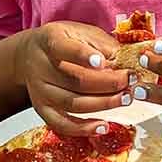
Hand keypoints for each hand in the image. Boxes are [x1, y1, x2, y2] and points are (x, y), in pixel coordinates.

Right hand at [18, 21, 134, 136]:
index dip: (83, 56)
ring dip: (103, 104)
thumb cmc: (65, 41)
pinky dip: (83, 129)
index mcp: (50, 40)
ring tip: (125, 99)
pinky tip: (103, 126)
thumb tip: (126, 62)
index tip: (103, 62)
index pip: (64, 48)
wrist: (30, 55)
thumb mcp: (81, 32)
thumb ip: (101, 45)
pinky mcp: (42, 109)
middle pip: (74, 80)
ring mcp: (40, 90)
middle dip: (108, 83)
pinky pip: (62, 124)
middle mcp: (41, 66)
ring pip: (72, 103)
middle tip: (131, 81)